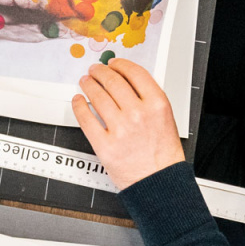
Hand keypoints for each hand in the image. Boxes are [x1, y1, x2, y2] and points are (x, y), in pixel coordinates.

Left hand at [71, 58, 186, 190]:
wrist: (158, 182)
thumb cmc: (163, 154)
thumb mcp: (165, 118)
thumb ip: (148, 99)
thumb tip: (125, 81)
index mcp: (157, 105)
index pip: (134, 73)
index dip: (120, 64)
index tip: (113, 64)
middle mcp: (138, 114)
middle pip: (113, 82)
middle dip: (101, 72)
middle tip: (95, 70)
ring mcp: (120, 129)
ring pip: (97, 96)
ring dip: (89, 85)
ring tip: (86, 82)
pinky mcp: (104, 144)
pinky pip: (86, 118)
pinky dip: (79, 106)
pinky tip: (78, 101)